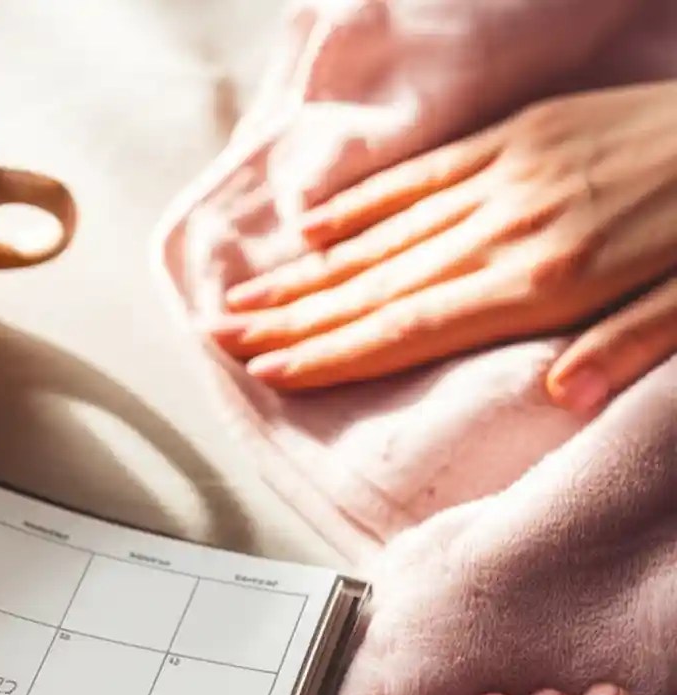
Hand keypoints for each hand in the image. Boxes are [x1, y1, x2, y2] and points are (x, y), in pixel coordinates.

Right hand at [214, 81, 676, 413]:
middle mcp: (503, 230)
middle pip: (375, 287)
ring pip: (383, 237)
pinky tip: (315, 227)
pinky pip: (419, 177)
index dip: (331, 352)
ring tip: (246, 296)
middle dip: (292, 318)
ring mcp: (501, 178)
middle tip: (223, 335)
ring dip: (306, 273)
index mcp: (544, 281)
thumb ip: (626, 348)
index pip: (410, 328)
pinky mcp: (513, 139)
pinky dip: (363, 205)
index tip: (269, 368)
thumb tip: (560, 400)